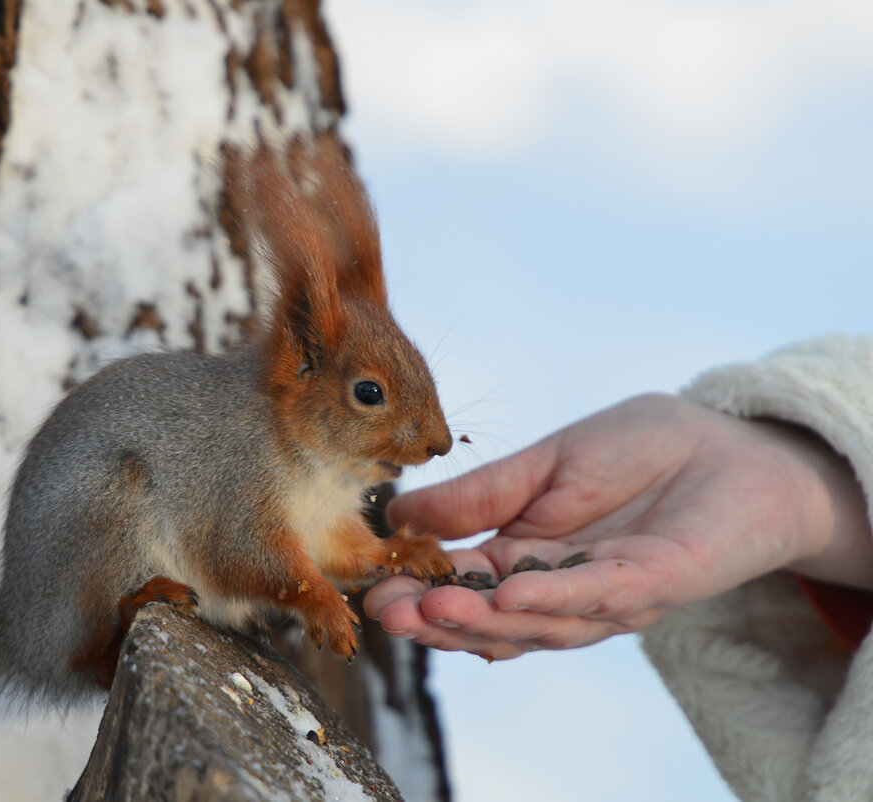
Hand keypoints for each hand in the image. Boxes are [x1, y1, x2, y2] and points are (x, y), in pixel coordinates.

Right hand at [364, 393, 872, 659]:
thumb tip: (397, 510)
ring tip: (431, 606)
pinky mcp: (654, 586)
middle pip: (492, 618)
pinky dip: (553, 599)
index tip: (373, 590)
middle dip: (439, 620)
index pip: (463, 582)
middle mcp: (559, 588)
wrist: (733, 443)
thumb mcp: (544, 463)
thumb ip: (481, 493)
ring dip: (483, 620)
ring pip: (537, 623)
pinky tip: (510, 592)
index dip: (419, 589)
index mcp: (526, 557)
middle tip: (390, 613)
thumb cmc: (643, 449)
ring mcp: (605, 596)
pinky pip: (597, 598)